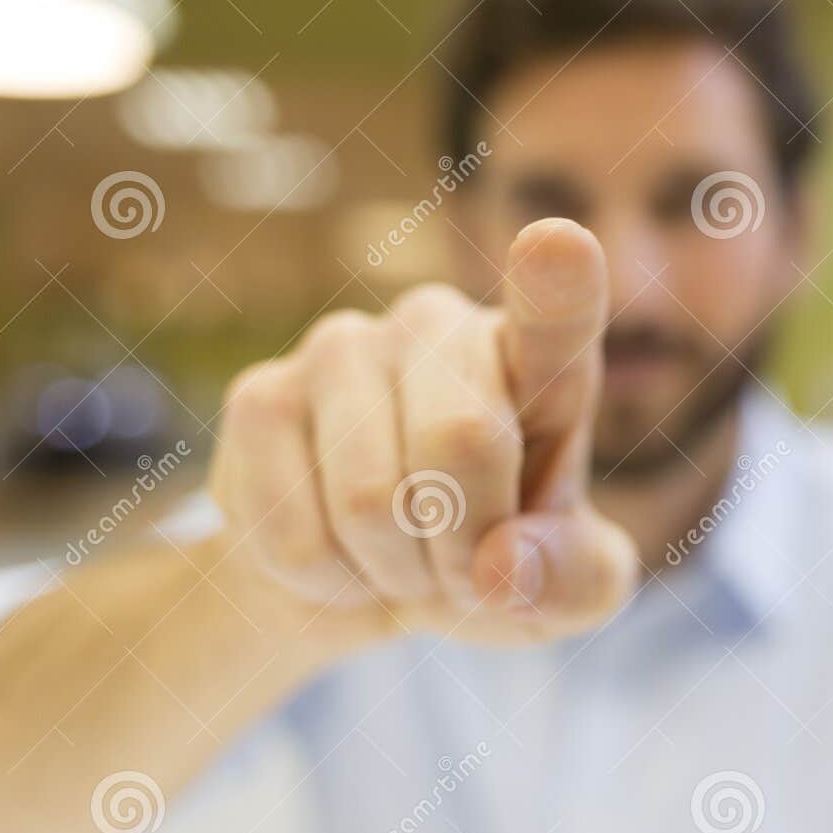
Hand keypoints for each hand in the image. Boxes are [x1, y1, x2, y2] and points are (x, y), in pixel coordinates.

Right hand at [208, 218, 637, 642]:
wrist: (367, 578)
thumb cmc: (491, 559)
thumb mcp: (566, 588)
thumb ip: (573, 579)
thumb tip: (501, 568)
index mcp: (539, 355)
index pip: (554, 312)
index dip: (557, 282)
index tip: (558, 244)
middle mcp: (440, 324)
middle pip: (462, 442)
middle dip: (466, 548)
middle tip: (464, 569)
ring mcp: (341, 346)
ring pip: (370, 501)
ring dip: (394, 571)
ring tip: (402, 556)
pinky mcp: (259, 397)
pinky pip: (294, 534)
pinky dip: (326, 579)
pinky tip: (336, 552)